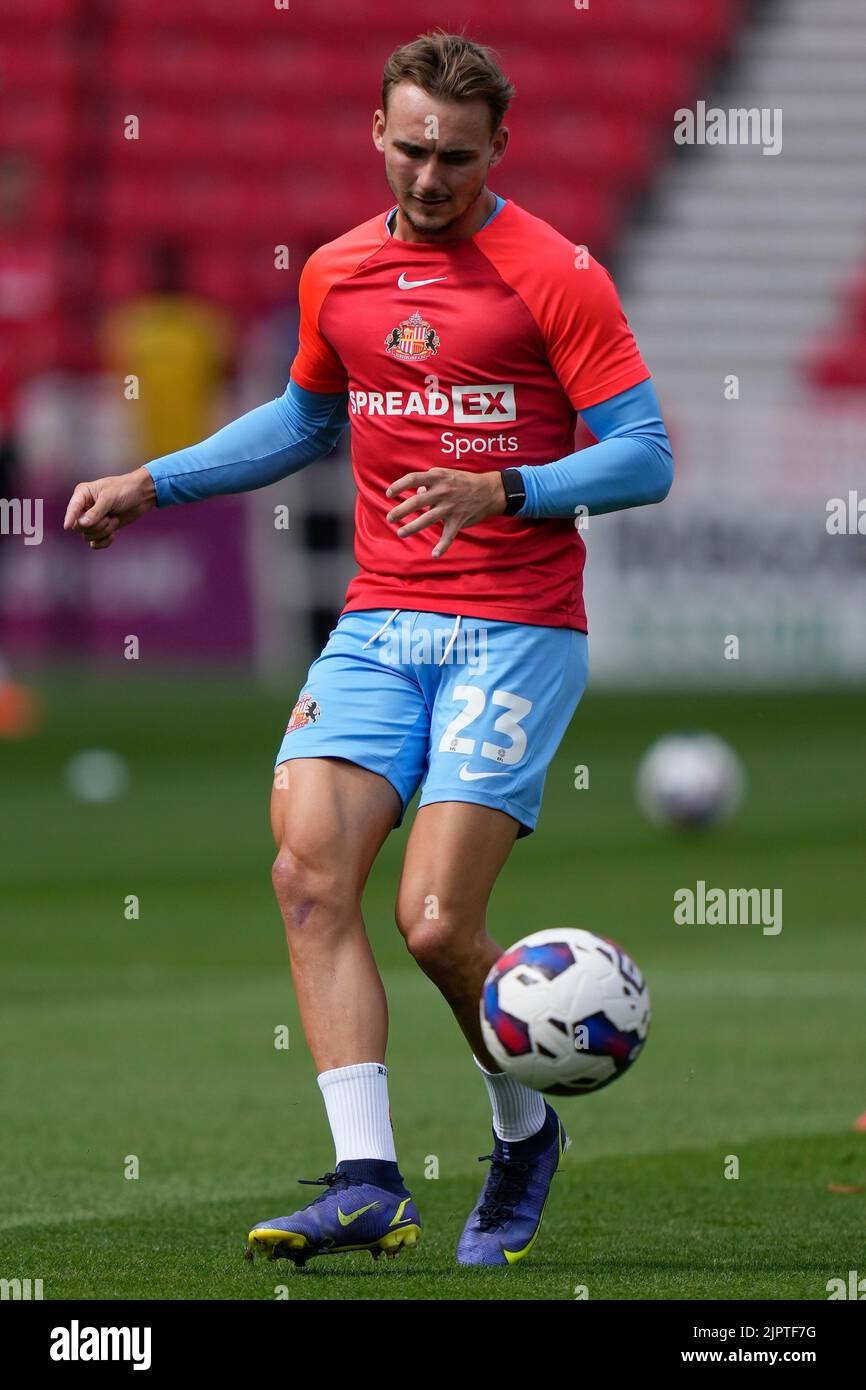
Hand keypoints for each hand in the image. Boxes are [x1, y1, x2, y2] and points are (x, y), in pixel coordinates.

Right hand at [63, 467, 156, 548]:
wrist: (141, 495)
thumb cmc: (125, 489)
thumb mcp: (109, 498)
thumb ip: (96, 512)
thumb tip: (83, 524)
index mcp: (83, 494)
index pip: (72, 509)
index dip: (69, 518)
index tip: (67, 527)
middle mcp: (84, 507)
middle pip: (78, 526)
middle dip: (95, 526)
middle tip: (108, 518)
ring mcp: (92, 519)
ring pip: (87, 535)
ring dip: (103, 532)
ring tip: (114, 520)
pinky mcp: (101, 529)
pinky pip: (94, 543)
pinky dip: (103, 542)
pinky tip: (113, 535)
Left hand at [385, 468, 506, 557]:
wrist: (489, 491)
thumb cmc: (463, 482)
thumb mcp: (447, 475)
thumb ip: (430, 482)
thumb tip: (417, 492)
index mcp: (438, 477)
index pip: (413, 479)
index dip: (399, 486)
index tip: (389, 494)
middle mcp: (443, 491)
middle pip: (416, 502)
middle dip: (400, 511)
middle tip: (390, 518)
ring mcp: (451, 507)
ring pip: (427, 519)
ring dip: (412, 527)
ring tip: (401, 532)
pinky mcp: (458, 520)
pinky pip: (449, 535)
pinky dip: (442, 546)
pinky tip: (434, 555)